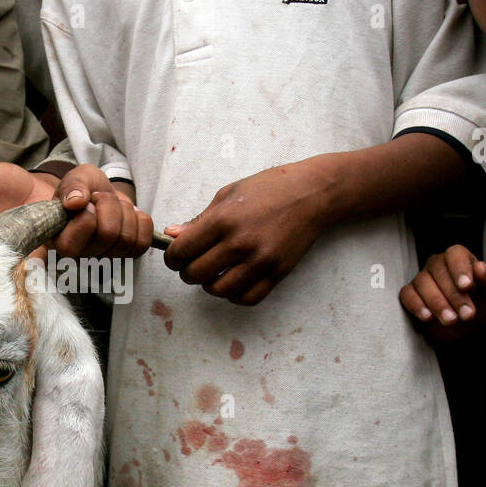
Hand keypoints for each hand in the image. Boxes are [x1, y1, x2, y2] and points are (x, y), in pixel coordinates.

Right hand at [51, 165, 151, 259]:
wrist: (99, 195)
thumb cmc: (84, 190)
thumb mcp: (76, 179)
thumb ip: (72, 187)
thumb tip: (75, 202)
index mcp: (60, 240)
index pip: (86, 226)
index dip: (90, 209)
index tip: (85, 202)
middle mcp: (81, 257)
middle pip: (110, 232)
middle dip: (110, 205)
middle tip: (99, 200)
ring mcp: (105, 260)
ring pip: (128, 238)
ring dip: (125, 213)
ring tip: (112, 207)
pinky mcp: (125, 257)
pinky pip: (143, 242)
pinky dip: (141, 222)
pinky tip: (128, 216)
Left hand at [162, 160, 334, 305]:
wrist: (313, 193)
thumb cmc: (269, 188)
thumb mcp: (228, 194)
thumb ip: (199, 220)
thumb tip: (172, 235)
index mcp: (223, 220)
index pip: (181, 251)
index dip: (172, 257)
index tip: (175, 256)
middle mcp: (240, 243)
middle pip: (195, 274)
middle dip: (187, 272)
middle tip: (193, 264)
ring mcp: (260, 261)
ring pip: (218, 291)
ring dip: (210, 285)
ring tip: (214, 272)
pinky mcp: (278, 273)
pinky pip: (247, 298)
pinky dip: (234, 295)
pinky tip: (234, 282)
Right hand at [399, 245, 485, 339]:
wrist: (466, 325)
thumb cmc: (480, 302)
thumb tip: (481, 268)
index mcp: (459, 258)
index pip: (455, 254)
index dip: (460, 268)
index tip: (466, 286)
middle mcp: (437, 264)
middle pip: (439, 271)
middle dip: (454, 295)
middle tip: (467, 314)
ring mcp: (422, 278)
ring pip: (423, 284)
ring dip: (437, 303)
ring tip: (451, 320)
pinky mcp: (410, 294)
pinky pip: (408, 295)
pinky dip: (417, 305)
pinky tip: (428, 316)